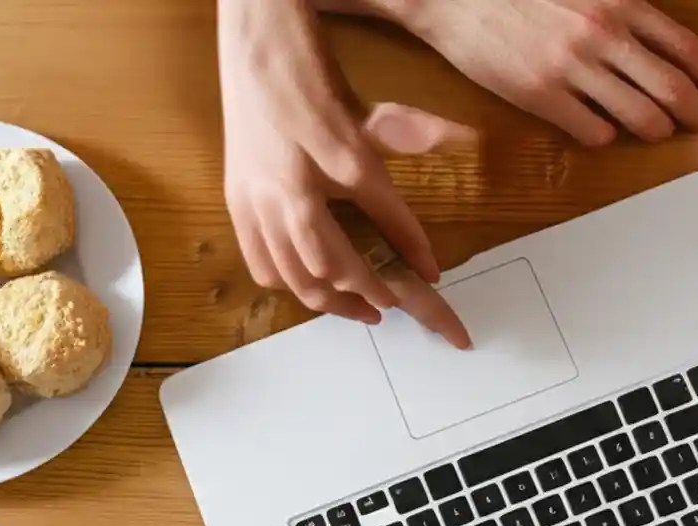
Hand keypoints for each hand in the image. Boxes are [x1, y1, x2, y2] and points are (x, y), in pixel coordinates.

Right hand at [218, 0, 471, 346]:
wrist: (252, 46)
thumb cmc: (308, 73)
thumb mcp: (364, 108)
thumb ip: (410, 131)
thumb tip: (462, 139)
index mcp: (334, 160)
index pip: (385, 218)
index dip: (411, 250)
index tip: (433, 275)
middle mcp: (292, 188)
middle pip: (332, 266)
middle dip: (363, 294)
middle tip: (388, 306)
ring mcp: (256, 198)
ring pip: (292, 274)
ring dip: (326, 299)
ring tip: (352, 304)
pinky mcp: (235, 200)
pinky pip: (259, 261)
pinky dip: (285, 282)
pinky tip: (304, 282)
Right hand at [393, 0, 697, 143]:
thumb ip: (621, 9)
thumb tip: (656, 38)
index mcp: (619, 2)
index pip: (687, 48)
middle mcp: (603, 34)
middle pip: (674, 89)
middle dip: (697, 117)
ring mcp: (572, 67)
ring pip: (641, 116)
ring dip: (656, 132)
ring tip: (656, 136)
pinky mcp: (540, 94)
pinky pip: (593, 131)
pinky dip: (606, 138)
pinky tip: (601, 132)